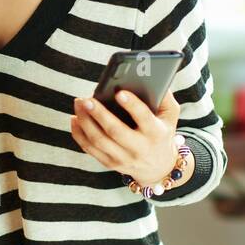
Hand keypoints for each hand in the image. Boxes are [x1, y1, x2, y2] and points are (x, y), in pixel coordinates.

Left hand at [71, 89, 189, 188]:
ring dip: (85, 121)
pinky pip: (90, 149)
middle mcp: (139, 149)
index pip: (143, 118)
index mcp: (156, 133)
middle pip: (115, 131)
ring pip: (98, 140)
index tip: (119, 92)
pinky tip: (75, 118)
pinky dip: (79, 133)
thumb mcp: (170, 115)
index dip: (132, 105)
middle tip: (86, 99)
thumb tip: (150, 76)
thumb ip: (164, 97)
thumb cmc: (162, 132)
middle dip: (99, 114)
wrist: (158, 167)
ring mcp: (123, 159)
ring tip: (79, 103)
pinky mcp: (110, 163)